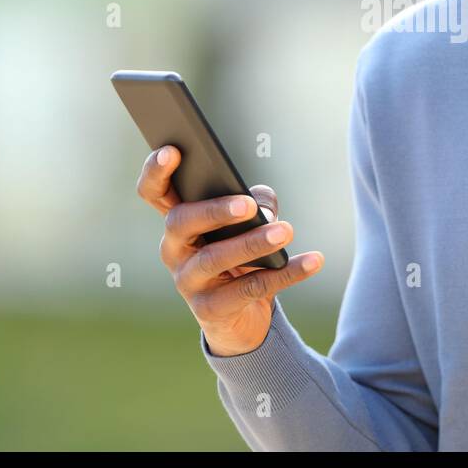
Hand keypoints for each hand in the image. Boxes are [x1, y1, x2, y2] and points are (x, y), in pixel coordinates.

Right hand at [136, 146, 323, 355]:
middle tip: (248, 205)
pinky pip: (250, 288)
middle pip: (181, 222)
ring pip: (215, 258)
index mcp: (178, 219)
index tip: (174, 150)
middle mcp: (174, 248)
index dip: (157, 170)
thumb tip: (263, 208)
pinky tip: (313, 260)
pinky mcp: (210, 309)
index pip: (154, 191)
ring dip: (253, 243)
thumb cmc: (240, 254)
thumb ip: (255, 204)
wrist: (239, 316)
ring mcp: (188, 280)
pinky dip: (286, 273)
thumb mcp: (247, 223)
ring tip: (286, 231)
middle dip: (214, 210)